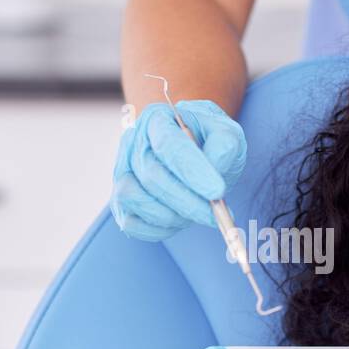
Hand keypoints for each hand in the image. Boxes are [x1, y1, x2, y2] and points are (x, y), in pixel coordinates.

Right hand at [110, 99, 246, 241]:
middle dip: (187, 200)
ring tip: (198, 213)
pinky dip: (159, 229)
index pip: (168, 144)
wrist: (198, 155)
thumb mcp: (227, 134)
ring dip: (172, 214)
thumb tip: (214, 174)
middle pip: (151, 175)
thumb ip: (224, 146)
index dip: (192, 170)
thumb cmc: (210, 142)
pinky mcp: (121, 202)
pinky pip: (131, 223)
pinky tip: (181, 221)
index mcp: (157, 119)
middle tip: (215, 214)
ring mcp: (123, 173)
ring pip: (135, 198)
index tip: (217, 191)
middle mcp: (133, 143)